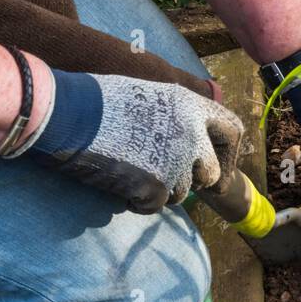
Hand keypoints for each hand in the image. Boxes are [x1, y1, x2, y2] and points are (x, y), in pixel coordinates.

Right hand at [24, 69, 242, 213]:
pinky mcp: (156, 185)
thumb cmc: (99, 102)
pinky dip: (139, 202)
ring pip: (183, 194)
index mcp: (192, 106)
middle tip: (168, 178)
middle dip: (192, 180)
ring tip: (134, 172)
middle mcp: (191, 133)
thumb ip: (179, 115)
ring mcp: (176, 160)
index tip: (217, 163)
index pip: (233, 130)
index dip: (228, 151)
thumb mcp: (151, 95)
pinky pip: (156, 206)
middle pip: (212, 172)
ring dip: (162, 190)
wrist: (67, 114)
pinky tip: (121, 185)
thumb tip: (196, 139)